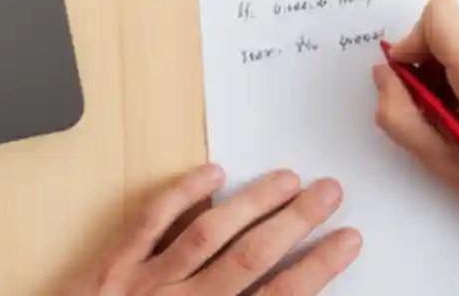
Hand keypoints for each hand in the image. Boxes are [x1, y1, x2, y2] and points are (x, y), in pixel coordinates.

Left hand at [68, 165, 361, 295]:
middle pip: (252, 256)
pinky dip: (181, 193)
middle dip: (296, 221)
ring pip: (209, 232)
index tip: (348, 239)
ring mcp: (144, 284)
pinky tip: (212, 173)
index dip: (318, 266)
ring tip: (287, 178)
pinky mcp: (111, 269)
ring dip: (252, 202)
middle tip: (329, 192)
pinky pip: (150, 222)